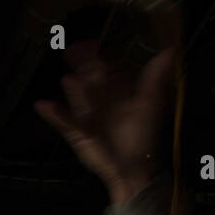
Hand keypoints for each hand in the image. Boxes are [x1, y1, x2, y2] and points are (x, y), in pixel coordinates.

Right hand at [36, 44, 176, 204]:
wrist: (130, 170)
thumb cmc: (142, 138)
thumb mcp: (151, 104)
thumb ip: (155, 77)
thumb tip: (170, 50)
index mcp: (120, 89)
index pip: (108, 65)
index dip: (101, 53)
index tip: (96, 44)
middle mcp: (102, 98)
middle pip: (89, 76)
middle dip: (83, 65)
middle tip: (75, 54)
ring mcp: (87, 114)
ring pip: (77, 95)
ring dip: (72, 88)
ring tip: (68, 79)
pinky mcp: (77, 131)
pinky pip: (62, 120)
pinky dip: (53, 113)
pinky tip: (44, 105)